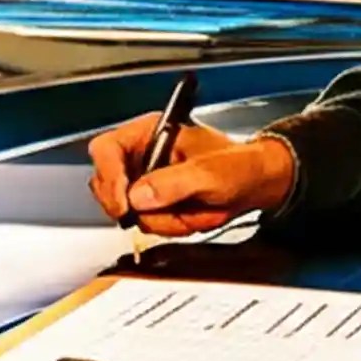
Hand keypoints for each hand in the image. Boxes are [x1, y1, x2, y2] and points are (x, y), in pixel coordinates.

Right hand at [87, 112, 294, 236]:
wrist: (255, 184)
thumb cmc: (239, 165)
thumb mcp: (211, 172)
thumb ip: (175, 182)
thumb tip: (139, 195)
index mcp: (150, 133)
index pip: (106, 149)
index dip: (109, 176)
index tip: (125, 202)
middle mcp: (141, 156)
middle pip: (106, 184)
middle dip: (137, 206)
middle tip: (164, 213)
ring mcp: (144, 182)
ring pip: (127, 211)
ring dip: (163, 219)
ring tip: (194, 210)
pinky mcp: (152, 204)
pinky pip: (146, 224)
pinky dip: (171, 227)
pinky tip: (192, 216)